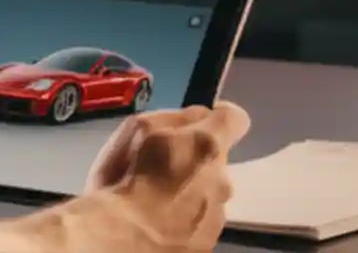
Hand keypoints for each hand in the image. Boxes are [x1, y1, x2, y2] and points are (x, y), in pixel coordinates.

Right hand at [84, 102, 251, 250]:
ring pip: (208, 192)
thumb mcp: (137, 130)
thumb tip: (197, 118)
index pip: (235, 118)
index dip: (219, 117)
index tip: (203, 122)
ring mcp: (217, 215)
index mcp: (207, 145)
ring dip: (188, 191)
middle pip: (215, 160)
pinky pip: (199, 220)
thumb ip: (173, 118)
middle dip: (193, 160)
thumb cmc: (125, 179)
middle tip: (159, 168)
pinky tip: (158, 222)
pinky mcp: (207, 243)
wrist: (123, 239)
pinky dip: (183, 218)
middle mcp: (222, 179)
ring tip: (154, 200)